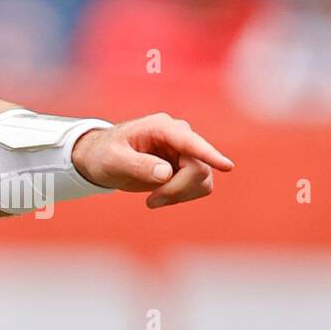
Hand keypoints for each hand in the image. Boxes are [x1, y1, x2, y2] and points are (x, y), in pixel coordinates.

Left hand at [70, 112, 233, 208]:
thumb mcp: (113, 160)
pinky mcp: (188, 166)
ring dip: (179, 195)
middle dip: (177, 190)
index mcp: (160, 127)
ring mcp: (186, 150)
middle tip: (151, 202)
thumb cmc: (104, 155)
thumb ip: (137, 165)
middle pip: (199, 168)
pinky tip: (160, 197)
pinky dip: (181, 197)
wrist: (102, 159)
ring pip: (203, 180)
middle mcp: (179, 135)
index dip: (209, 154)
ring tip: (152, 200)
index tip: (228, 166)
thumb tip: (166, 173)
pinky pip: (200, 187)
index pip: (190, 142)